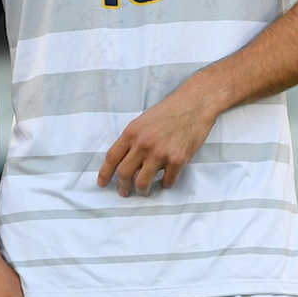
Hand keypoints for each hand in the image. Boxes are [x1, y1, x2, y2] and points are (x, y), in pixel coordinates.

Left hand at [98, 78, 219, 196]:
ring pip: (143, 182)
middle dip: (123, 187)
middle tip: (125, 192)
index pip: (112, 158)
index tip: (102, 183)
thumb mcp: (143, 121)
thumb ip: (133, 140)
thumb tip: (125, 160)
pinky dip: (166, 183)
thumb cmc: (170, 111)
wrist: (195, 105)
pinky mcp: (178, 159)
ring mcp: (160, 153)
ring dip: (142, 190)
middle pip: (124, 173)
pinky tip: (166, 180)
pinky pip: (167, 181)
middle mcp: (143, 144)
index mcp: (132, 133)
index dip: (105, 173)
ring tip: (144, 191)